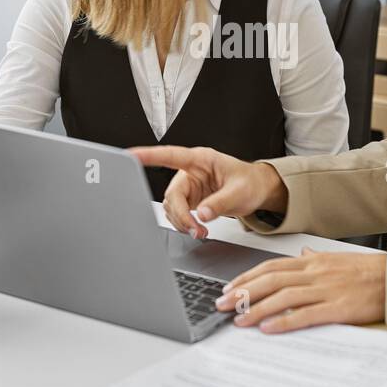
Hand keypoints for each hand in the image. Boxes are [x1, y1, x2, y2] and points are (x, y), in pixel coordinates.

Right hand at [130, 145, 286, 238]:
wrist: (256, 190)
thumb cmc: (249, 182)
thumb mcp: (239, 192)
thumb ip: (220, 203)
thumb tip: (202, 214)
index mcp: (200, 159)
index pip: (170, 155)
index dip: (148, 155)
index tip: (130, 155)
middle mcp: (189, 172)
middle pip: (171, 194)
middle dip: (181, 214)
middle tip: (196, 229)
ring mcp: (187, 186)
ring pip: (171, 207)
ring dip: (182, 222)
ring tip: (200, 231)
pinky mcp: (187, 199)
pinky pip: (176, 213)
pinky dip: (183, 224)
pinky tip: (196, 228)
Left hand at [215, 247, 386, 332]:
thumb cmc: (368, 270)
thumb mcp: (337, 258)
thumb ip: (315, 257)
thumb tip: (301, 254)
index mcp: (313, 261)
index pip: (271, 266)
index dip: (247, 277)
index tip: (229, 287)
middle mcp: (314, 273)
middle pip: (270, 280)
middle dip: (242, 292)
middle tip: (222, 304)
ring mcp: (325, 289)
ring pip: (282, 297)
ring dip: (257, 308)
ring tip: (239, 319)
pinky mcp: (336, 307)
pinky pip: (304, 314)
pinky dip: (283, 321)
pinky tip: (268, 327)